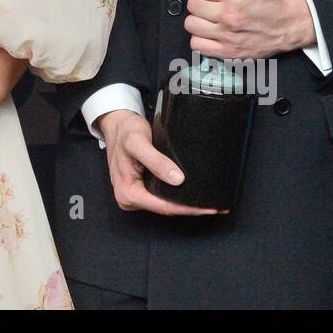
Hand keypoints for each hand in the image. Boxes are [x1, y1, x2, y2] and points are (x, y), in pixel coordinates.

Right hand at [97, 109, 226, 215]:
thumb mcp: (138, 142)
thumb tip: (177, 179)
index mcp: (127, 193)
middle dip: (190, 208)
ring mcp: (137, 194)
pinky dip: (179, 195)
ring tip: (208, 201)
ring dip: (186, 202)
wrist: (117, 123)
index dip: (188, 208)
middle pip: (166, 208)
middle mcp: (130, 198)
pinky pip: (163, 196)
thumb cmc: (125, 131)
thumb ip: (156, 161)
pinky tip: (193, 192)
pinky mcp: (143, 188)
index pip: (163, 207)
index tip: (208, 208)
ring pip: (166, 204)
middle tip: (215, 206)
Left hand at [180, 0, 315, 59]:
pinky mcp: (228, 53)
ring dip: (199, 20)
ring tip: (212, 18)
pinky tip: (212, 32)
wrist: (289, 23)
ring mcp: (227, 36)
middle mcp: (229, 16)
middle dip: (201, 1)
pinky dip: (201, 38)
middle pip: (193, 5)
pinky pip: (196, 45)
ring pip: (191, 24)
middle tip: (214, 3)